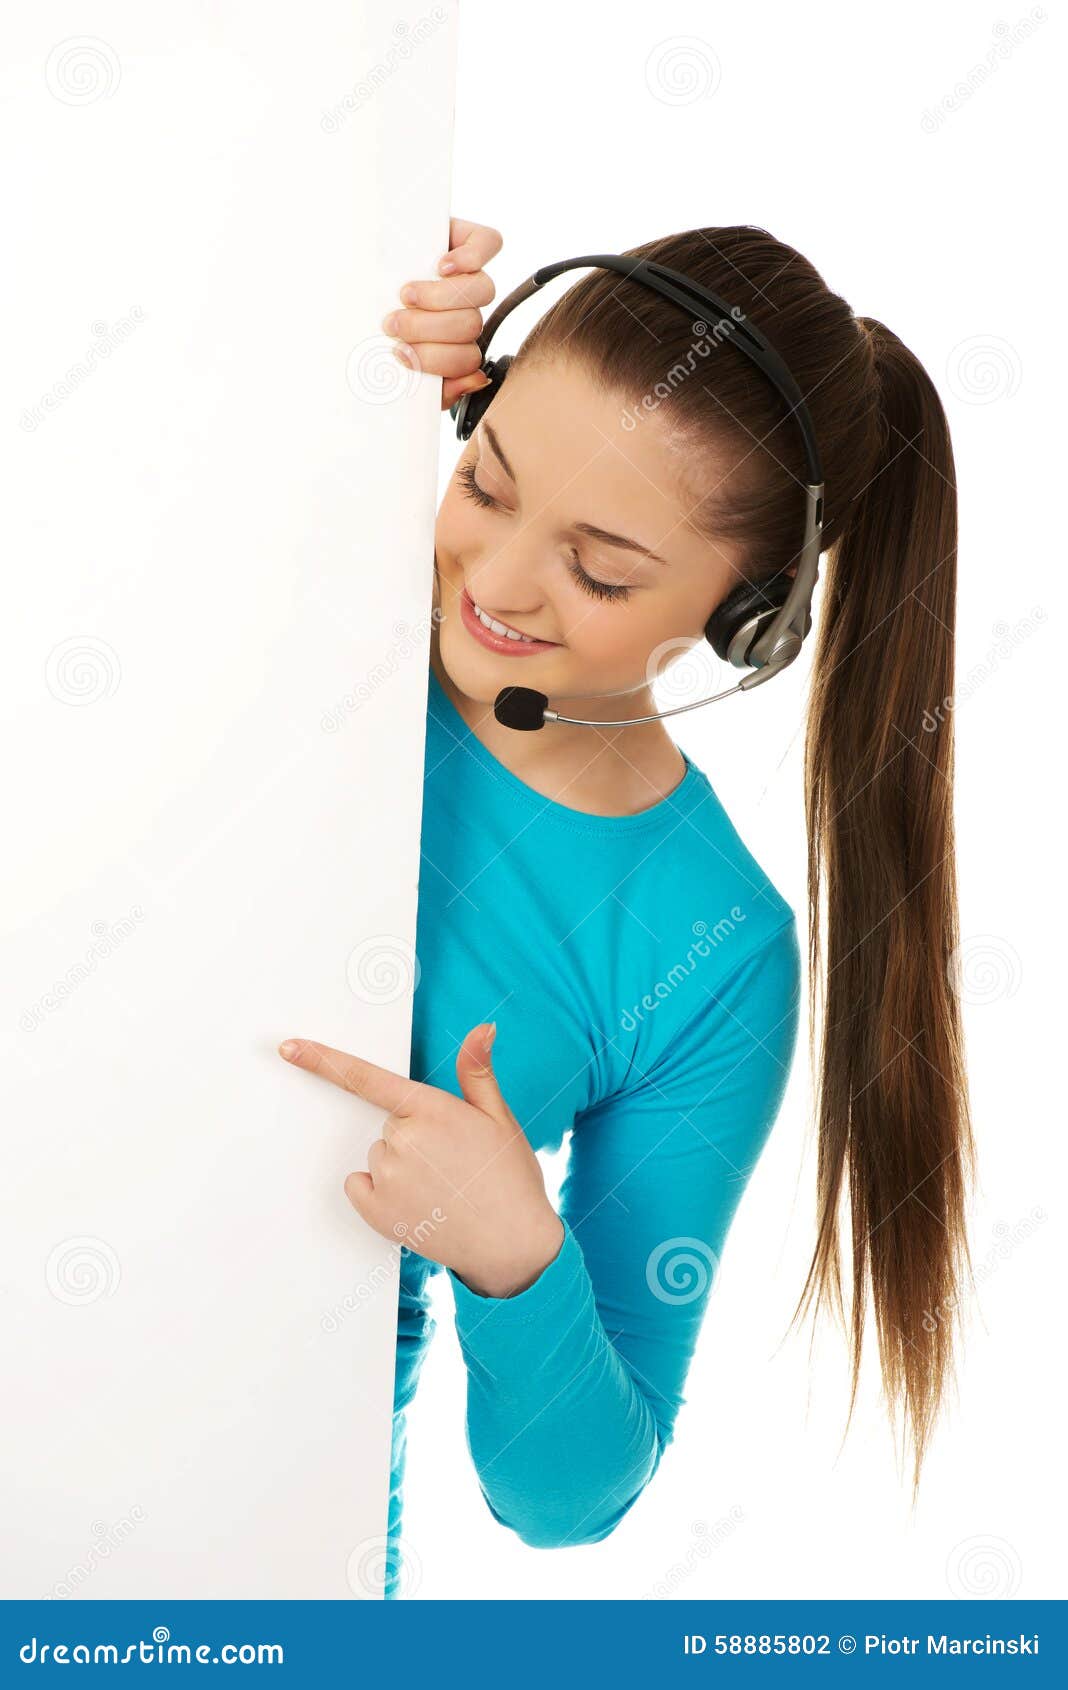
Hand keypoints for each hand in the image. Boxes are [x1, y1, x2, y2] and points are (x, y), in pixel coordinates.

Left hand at [278, 1021, 564, 1298]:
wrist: (513, 1243)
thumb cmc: (508, 1177)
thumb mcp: (498, 1117)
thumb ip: (477, 1070)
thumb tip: (483, 1029)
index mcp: (431, 1109)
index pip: (365, 1077)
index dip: (322, 1060)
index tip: (288, 1047)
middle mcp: (403, 1139)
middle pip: (387, 1125)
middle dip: (413, 1136)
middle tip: (450, 1161)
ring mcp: (387, 1176)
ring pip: (378, 1155)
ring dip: (401, 1167)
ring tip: (441, 1186)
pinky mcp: (377, 1210)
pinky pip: (360, 1185)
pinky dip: (379, 1193)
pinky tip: (417, 1203)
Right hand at [380, 217, 502, 411]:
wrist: (356, 263)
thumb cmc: (373, 316)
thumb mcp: (392, 351)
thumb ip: (434, 383)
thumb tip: (476, 379)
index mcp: (454, 342)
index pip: (470, 361)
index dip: (444, 363)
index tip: (404, 354)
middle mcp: (466, 308)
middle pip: (472, 325)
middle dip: (429, 330)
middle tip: (394, 324)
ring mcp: (468, 272)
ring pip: (481, 291)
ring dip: (440, 298)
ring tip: (406, 295)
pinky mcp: (467, 237)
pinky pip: (489, 244)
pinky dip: (470, 257)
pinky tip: (443, 267)